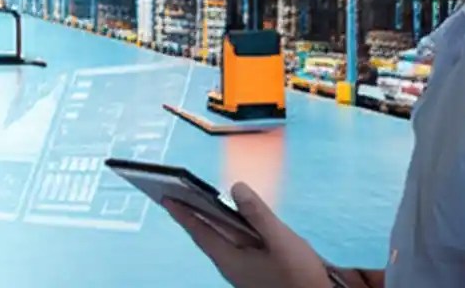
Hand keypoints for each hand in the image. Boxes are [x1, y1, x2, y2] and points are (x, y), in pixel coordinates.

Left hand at [163, 182, 333, 287]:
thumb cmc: (299, 277)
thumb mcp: (280, 240)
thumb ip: (258, 214)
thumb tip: (236, 187)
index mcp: (230, 260)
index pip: (199, 231)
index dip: (182, 212)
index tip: (165, 197)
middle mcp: (230, 266)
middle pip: (207, 235)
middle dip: (192, 214)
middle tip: (177, 194)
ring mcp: (241, 271)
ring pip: (221, 241)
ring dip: (210, 221)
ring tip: (199, 202)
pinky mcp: (252, 272)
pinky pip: (233, 246)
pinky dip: (227, 230)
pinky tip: (233, 221)